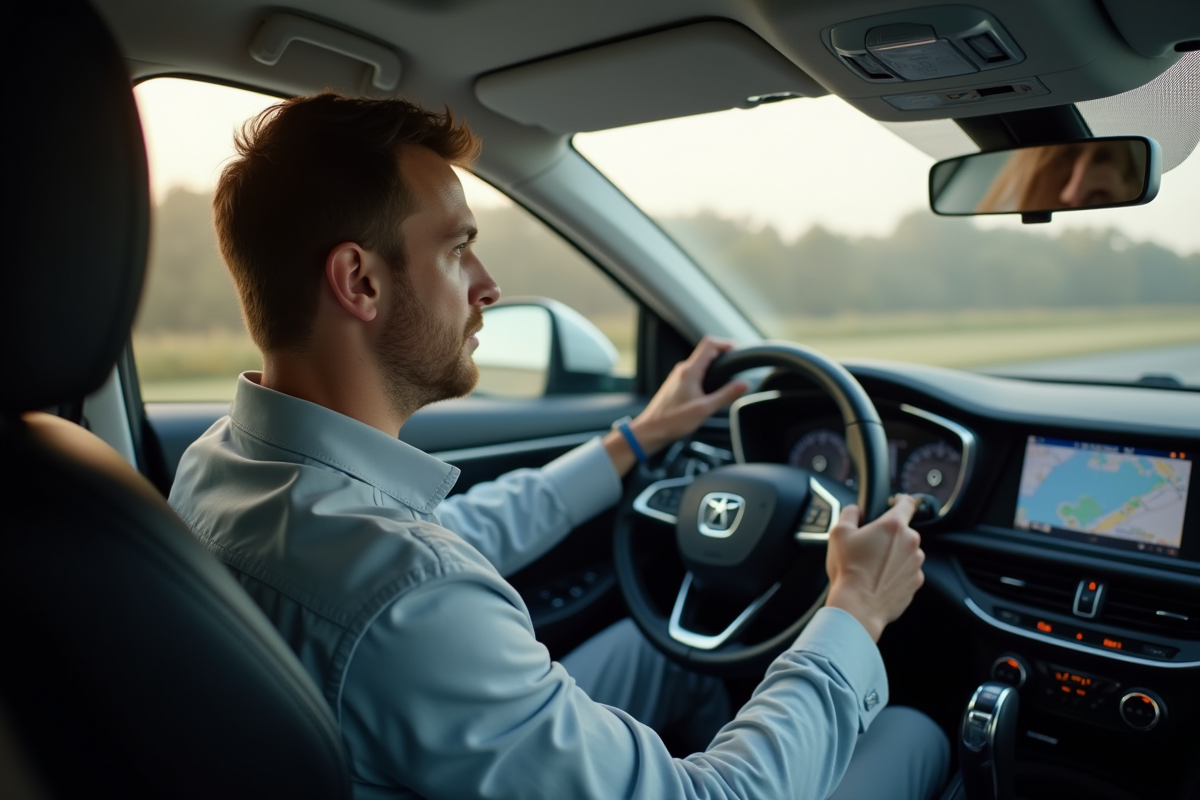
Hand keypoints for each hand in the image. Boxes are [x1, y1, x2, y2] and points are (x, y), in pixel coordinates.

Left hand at [603, 336, 747, 475]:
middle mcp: (683, 369)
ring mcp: (678, 376)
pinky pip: (695, 371)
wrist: (651, 430)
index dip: (726, 343)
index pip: (709, 344)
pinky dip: (707, 373)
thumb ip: (725, 395)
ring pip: (701, 362)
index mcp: (689, 371)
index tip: (739, 352)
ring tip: (729, 374)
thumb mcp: (704, 409)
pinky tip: (712, 386)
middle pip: (706, 351)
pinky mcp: (677, 384)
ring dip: (715, 364)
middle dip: (724, 353)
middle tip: (738, 364)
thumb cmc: (673, 421)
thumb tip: (744, 384)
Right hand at [824, 495, 924, 641]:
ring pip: (905, 553)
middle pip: (903, 532)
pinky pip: (906, 573)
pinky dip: (895, 574)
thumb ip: (849, 514)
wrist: (858, 606)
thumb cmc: (848, 570)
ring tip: (871, 567)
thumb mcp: (839, 533)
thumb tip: (855, 510)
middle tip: (868, 547)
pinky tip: (877, 580)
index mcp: (894, 526)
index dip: (901, 500)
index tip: (898, 501)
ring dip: (892, 556)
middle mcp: (910, 543)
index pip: (907, 504)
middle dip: (888, 537)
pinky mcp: (915, 583)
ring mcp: (915, 564)